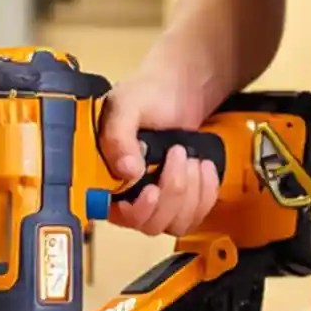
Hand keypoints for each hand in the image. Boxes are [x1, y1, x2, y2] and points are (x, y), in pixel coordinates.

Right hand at [98, 63, 221, 236]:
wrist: (183, 86)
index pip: (112, 214)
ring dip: (190, 192)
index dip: (134, 211)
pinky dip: (205, 193)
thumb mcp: (127, 104)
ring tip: (190, 157)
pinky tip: (203, 167)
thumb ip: (118, 134)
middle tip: (178, 155)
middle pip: (149, 223)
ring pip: (175, 223)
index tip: (152, 191)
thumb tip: (125, 170)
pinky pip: (196, 215)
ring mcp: (157, 198)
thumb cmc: (151, 92)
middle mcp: (128, 192)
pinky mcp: (182, 198)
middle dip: (171, 192)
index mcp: (105, 173)